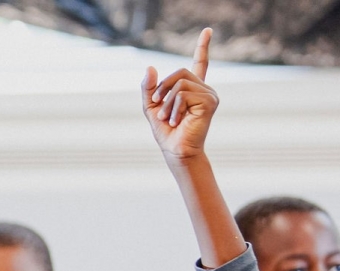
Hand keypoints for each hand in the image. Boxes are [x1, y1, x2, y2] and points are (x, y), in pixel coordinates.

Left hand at [142, 28, 217, 162]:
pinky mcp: (210, 102)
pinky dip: (174, 107)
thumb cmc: (165, 131)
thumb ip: (149, 87)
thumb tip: (150, 67)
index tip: (207, 31)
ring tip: (168, 117)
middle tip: (158, 106)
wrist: (175, 150)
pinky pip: (183, 94)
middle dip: (163, 88)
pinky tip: (176, 120)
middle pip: (180, 72)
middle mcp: (203, 89)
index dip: (203, 46)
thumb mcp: (150, 106)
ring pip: (180, 84)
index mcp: (192, 88)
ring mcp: (209, 95)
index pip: (200, 63)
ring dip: (167, 102)